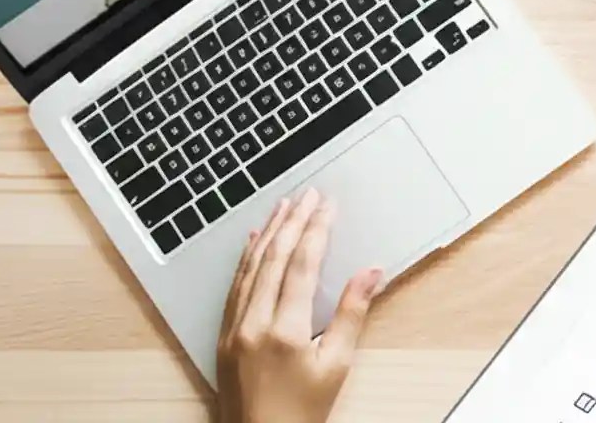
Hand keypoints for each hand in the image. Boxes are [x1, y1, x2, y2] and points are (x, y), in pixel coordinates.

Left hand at [217, 187, 383, 422]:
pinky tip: (252, 241)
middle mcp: (253, 323)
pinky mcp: (223, 336)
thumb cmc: (302, 412)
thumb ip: (353, 314)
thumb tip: (372, 272)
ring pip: (250, 268)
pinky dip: (245, 259)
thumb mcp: (337, 366)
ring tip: (283, 205)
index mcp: (285, 330)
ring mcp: (233, 328)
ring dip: (268, 232)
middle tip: (308, 194)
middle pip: (274, 258)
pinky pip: (234, 287)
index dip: (316, 230)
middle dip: (293, 221)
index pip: (302, 265)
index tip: (327, 205)